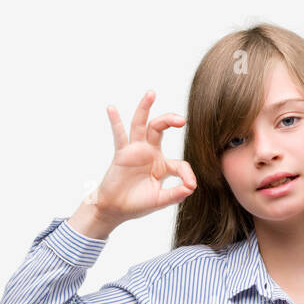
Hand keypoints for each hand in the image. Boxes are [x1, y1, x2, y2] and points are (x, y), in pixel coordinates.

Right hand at [90, 89, 196, 224]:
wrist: (116, 210)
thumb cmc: (137, 204)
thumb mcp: (160, 200)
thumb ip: (175, 194)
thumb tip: (191, 187)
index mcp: (163, 165)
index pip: (180, 163)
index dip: (187, 174)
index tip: (190, 185)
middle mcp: (150, 153)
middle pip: (160, 129)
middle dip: (170, 120)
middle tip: (181, 120)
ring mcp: (136, 151)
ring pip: (141, 125)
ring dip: (145, 108)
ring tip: (151, 93)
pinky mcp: (122, 154)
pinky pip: (119, 136)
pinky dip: (115, 122)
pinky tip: (111, 108)